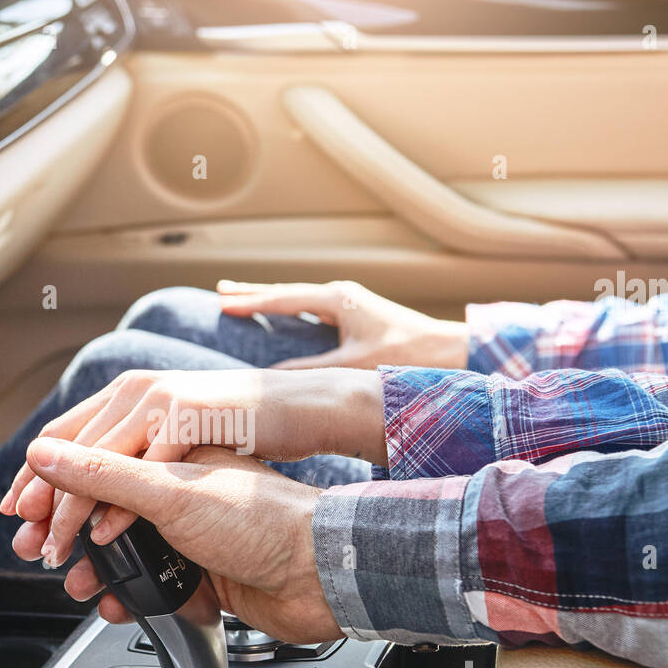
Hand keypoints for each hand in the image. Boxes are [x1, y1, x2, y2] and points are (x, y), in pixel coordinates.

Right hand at [17, 439, 343, 643]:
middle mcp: (180, 490)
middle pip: (104, 506)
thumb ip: (105, 476)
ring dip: (96, 569)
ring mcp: (191, 533)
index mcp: (172, 454)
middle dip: (65, 532)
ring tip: (77, 585)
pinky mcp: (205, 573)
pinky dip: (131, 597)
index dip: (53, 488)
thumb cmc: (266, 522)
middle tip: (36, 552)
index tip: (24, 514)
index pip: (95, 461)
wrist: (323, 578)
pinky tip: (118, 604)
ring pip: (126, 550)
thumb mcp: (172, 494)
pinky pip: (153, 585)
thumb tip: (46, 456)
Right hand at [217, 279, 468, 370]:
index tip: (222, 304)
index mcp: (337, 300)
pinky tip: (283, 315)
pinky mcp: (355, 315)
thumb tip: (271, 376)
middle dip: (253, 293)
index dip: (251, 302)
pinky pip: (311, 309)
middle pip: (287, 292)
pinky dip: (290, 310)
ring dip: (270, 300)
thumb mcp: (351, 365)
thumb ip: (310, 369)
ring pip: (298, 299)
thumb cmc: (404, 356)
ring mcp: (349, 303)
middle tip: (220, 290)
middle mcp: (340, 295)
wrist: (446, 351)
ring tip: (242, 299)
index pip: (284, 298)